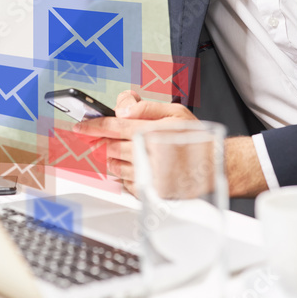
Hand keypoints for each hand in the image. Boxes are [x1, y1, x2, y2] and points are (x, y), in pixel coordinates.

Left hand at [73, 90, 197, 194]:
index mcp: (152, 132)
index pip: (112, 127)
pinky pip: (125, 182)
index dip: (92, 127)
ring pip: (114, 166)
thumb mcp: (175, 111)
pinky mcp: (151, 191)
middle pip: (109, 147)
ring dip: (112, 157)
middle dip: (102, 142)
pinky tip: (137, 165)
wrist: (216, 166)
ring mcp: (149, 175)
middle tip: (103, 138)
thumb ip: (144, 107)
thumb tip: (121, 108)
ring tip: (128, 150)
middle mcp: (148, 155)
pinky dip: (124, 174)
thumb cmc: (196, 138)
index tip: (80, 127)